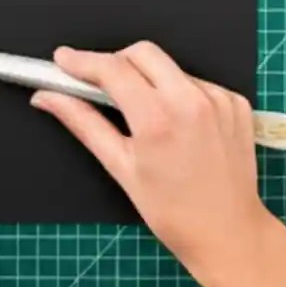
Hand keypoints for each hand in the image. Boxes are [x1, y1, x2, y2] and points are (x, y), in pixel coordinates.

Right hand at [29, 42, 274, 279]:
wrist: (228, 233)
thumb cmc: (174, 212)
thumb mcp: (121, 168)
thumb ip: (83, 123)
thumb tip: (50, 98)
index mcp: (158, 120)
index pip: (112, 69)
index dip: (82, 61)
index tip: (64, 60)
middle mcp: (192, 103)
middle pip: (142, 53)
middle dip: (116, 62)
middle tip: (102, 87)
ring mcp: (218, 100)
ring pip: (171, 67)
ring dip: (150, 81)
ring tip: (148, 118)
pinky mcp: (235, 104)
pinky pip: (197, 83)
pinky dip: (180, 95)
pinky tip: (179, 126)